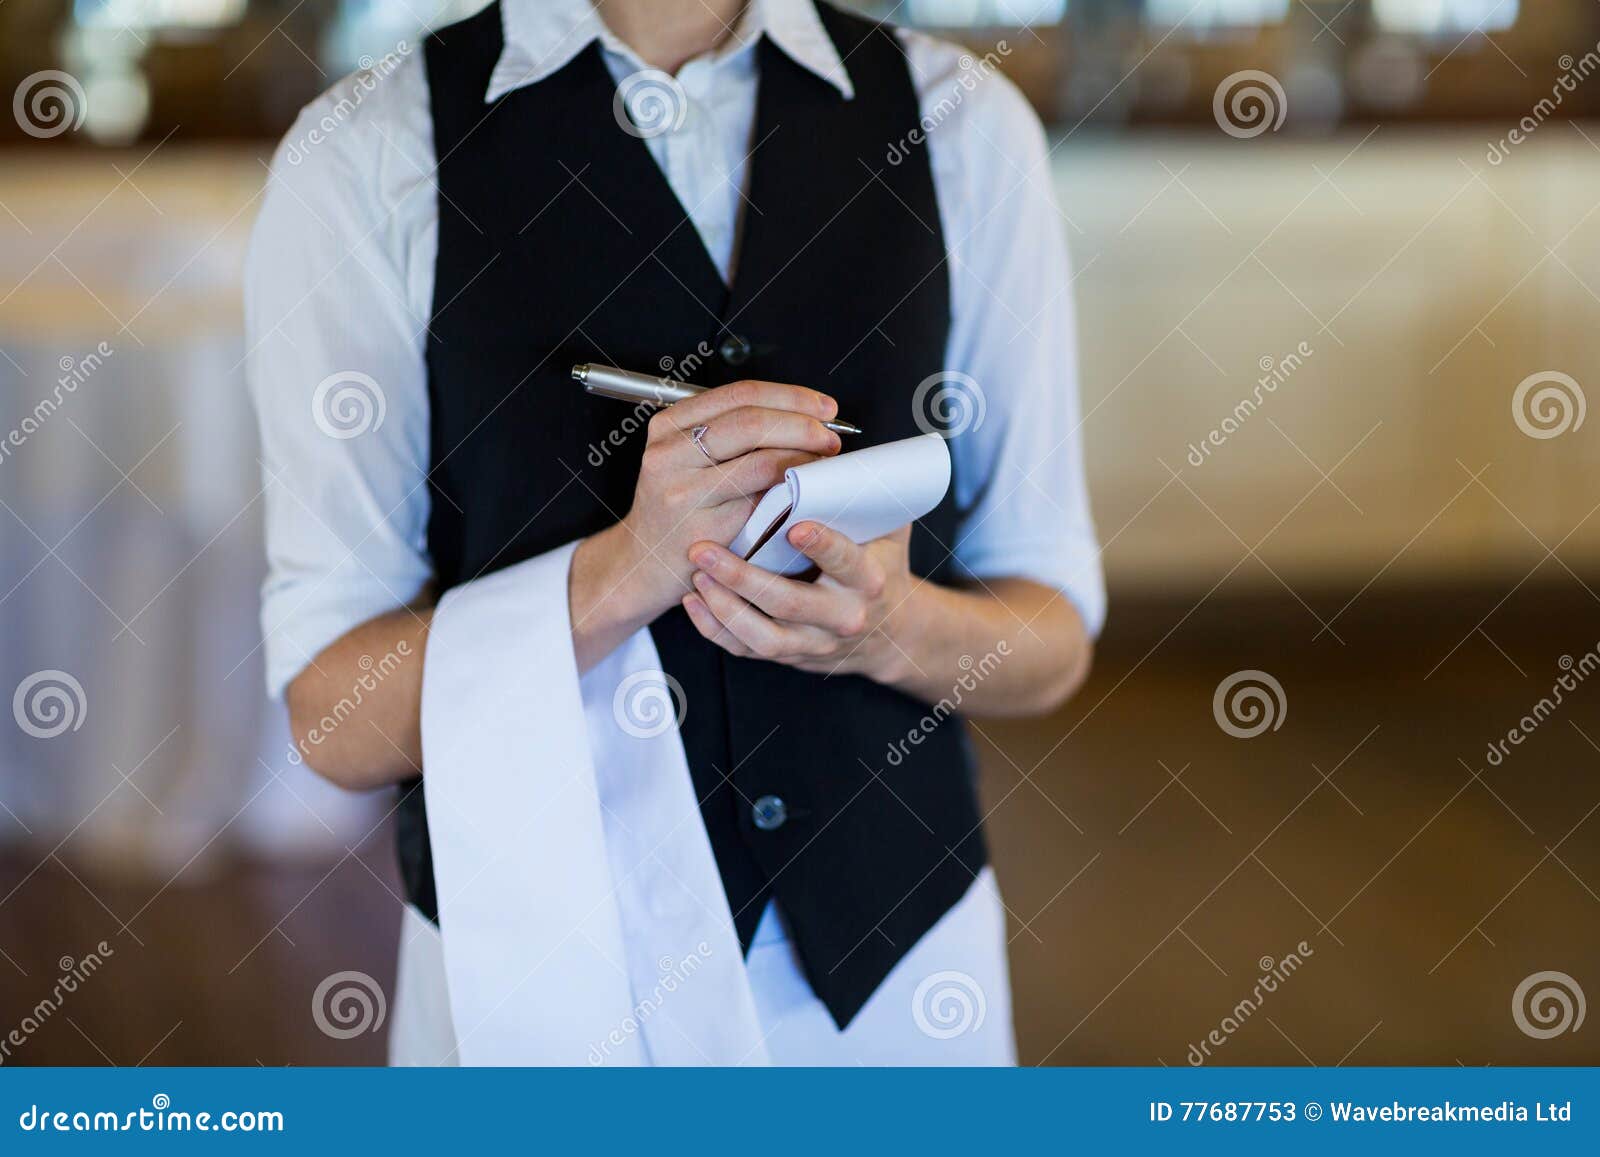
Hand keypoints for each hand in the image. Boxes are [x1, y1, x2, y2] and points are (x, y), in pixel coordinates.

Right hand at [569, 382, 841, 670]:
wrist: (645, 565)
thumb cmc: (677, 511)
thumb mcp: (687, 460)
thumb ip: (730, 436)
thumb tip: (803, 418)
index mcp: (668, 426)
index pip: (739, 394)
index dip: (790, 396)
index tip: (823, 406)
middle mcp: (668, 454)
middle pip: (751, 421)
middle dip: (803, 424)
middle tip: (830, 434)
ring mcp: (681, 492)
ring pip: (760, 460)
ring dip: (803, 457)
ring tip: (824, 460)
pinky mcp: (701, 527)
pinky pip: (760, 501)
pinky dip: (790, 489)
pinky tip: (805, 487)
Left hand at [680, 522, 915, 683]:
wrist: (888, 632)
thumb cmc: (879, 564)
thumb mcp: (888, 532)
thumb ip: (867, 499)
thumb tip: (835, 452)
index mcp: (868, 580)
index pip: (846, 562)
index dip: (823, 545)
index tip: (794, 527)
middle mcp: (843, 616)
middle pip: (790, 603)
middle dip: (743, 578)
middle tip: (704, 550)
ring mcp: (814, 642)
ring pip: (763, 636)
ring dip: (724, 607)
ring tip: (696, 575)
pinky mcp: (789, 655)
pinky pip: (746, 649)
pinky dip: (715, 628)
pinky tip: (693, 601)